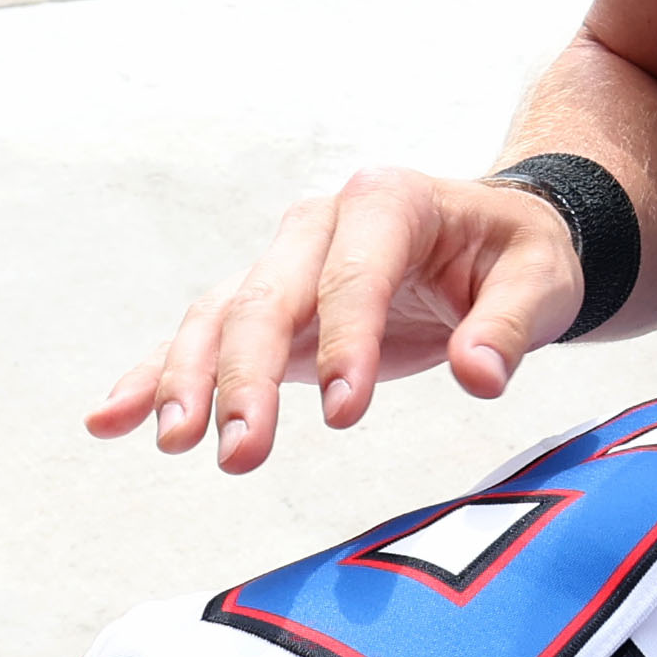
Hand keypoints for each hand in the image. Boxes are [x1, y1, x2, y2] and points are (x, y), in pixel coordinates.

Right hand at [88, 167, 580, 471]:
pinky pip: (203, 337)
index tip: (346, 416)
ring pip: (222, 317)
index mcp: (389, 202)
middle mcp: (322, 225)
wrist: (496, 238)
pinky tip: (112, 419)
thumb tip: (480, 376)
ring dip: (191, 380)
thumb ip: (511, 324)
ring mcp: (285, 264)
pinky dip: (156, 374)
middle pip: (269, 298)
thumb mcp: (544, 280)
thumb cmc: (523, 256)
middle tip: (240, 454)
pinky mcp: (268, 307)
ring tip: (174, 442)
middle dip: (249, 377)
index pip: (355, 276)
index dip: (347, 343)